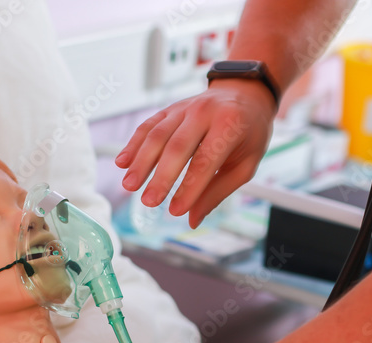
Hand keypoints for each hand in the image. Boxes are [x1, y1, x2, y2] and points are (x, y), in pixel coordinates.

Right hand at [116, 79, 276, 227]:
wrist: (245, 93)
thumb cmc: (248, 133)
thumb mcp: (245, 164)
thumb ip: (218, 191)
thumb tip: (192, 219)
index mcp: (230, 125)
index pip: (205, 160)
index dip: (189, 187)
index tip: (176, 210)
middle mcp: (205, 112)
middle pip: (177, 146)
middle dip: (161, 176)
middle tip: (149, 201)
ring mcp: (185, 107)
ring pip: (158, 135)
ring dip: (141, 161)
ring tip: (130, 185)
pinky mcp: (171, 109)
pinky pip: (148, 126)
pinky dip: (134, 144)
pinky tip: (123, 163)